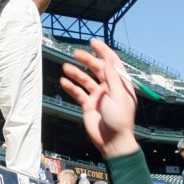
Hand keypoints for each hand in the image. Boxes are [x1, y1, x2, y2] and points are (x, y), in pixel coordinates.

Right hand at [60, 38, 139, 157]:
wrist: (112, 141)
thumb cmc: (119, 119)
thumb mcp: (118, 96)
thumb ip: (112, 77)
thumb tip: (108, 60)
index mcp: (120, 84)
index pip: (112, 63)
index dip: (103, 51)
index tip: (93, 42)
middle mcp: (109, 87)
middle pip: (97, 69)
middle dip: (87, 60)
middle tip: (75, 53)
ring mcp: (98, 96)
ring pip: (85, 80)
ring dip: (76, 73)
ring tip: (65, 67)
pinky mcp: (88, 105)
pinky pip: (78, 93)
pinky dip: (71, 87)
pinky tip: (63, 81)